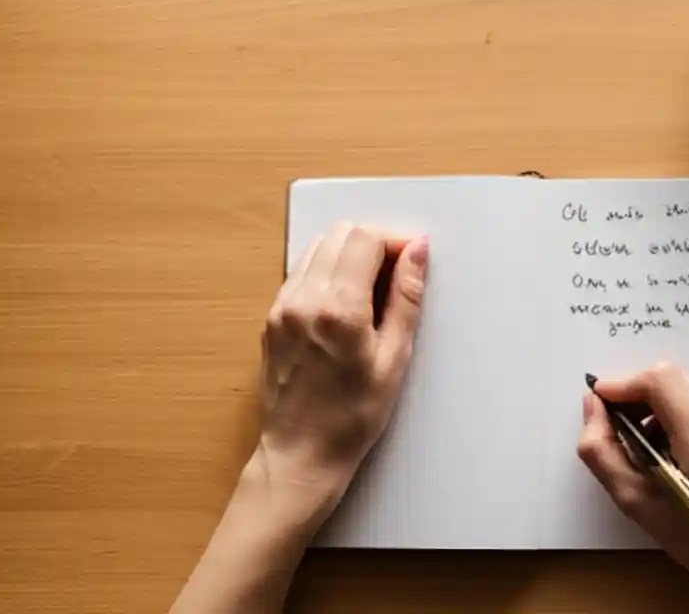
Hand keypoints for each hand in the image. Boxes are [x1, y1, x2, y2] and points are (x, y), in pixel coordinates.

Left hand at [251, 222, 428, 521]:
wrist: (301, 454)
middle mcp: (302, 300)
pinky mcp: (271, 317)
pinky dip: (327, 273)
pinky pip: (301, 273)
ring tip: (372, 293)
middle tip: (396, 276)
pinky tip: (346, 306)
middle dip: (373, 244)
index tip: (413, 259)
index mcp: (337, 309)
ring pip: (317, 248)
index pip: (365, 239)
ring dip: (348, 255)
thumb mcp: (394, 359)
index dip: (396, 240)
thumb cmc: (352, 418)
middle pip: (339, 234)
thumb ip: (406, 298)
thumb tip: (418, 252)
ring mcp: (281, 307)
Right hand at [578, 364, 688, 613]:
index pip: (662, 380)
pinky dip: (682, 420)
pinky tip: (675, 454)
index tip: (603, 401)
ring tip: (648, 449)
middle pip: (675, 381)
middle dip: (639, 396)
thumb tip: (592, 407)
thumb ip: (602, 450)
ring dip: (660, 410)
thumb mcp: (636, 502)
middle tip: (620, 427)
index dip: (625, 383)